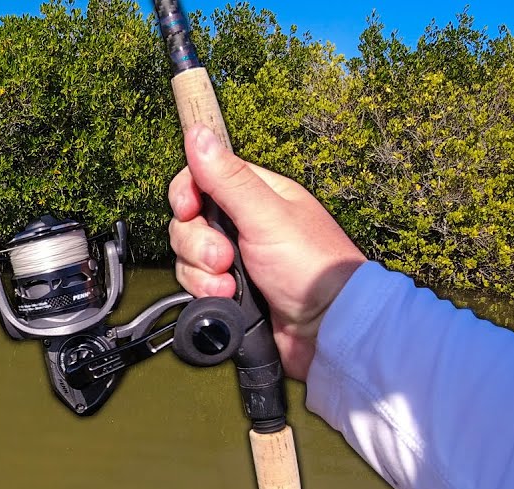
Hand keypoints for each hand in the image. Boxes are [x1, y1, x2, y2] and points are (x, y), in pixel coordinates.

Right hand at [168, 124, 366, 380]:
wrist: (328, 330)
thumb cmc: (313, 269)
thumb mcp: (267, 216)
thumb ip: (228, 178)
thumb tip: (198, 133)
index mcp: (255, 195)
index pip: (200, 179)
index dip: (186, 194)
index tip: (189, 209)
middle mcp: (243, 224)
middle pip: (188, 221)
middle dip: (198, 245)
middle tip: (225, 258)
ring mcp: (235, 258)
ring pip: (187, 256)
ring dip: (201, 274)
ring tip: (230, 286)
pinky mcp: (229, 289)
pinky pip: (195, 284)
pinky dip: (206, 293)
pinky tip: (229, 300)